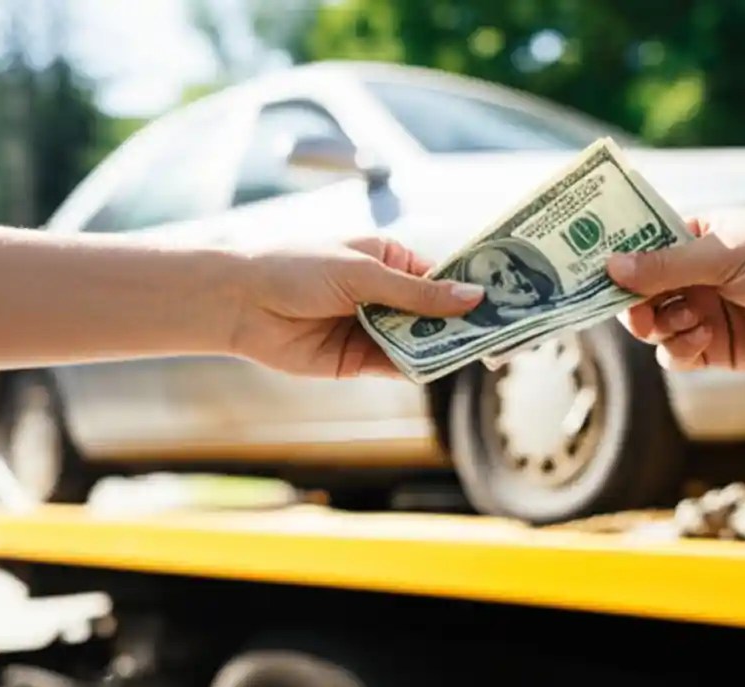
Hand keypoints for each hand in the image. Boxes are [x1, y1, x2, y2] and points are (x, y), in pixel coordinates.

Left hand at [231, 237, 483, 378]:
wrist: (240, 302)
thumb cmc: (296, 268)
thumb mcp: (363, 273)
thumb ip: (417, 293)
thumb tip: (473, 297)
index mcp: (389, 260)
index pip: (440, 277)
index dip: (470, 290)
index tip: (505, 300)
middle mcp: (384, 295)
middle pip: (435, 313)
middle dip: (463, 324)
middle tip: (502, 335)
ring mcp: (372, 328)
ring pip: (419, 341)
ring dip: (443, 346)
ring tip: (479, 352)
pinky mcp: (357, 360)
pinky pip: (395, 365)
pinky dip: (416, 367)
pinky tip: (437, 366)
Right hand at [605, 208, 744, 369]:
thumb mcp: (726, 256)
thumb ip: (666, 265)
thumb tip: (610, 268)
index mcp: (695, 236)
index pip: (640, 242)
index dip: (614, 256)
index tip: (590, 268)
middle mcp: (693, 273)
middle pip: (637, 290)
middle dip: (632, 302)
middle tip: (634, 312)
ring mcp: (702, 310)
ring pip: (652, 325)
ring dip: (660, 326)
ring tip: (686, 322)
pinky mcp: (714, 347)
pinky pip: (674, 353)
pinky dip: (679, 349)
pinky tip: (702, 340)